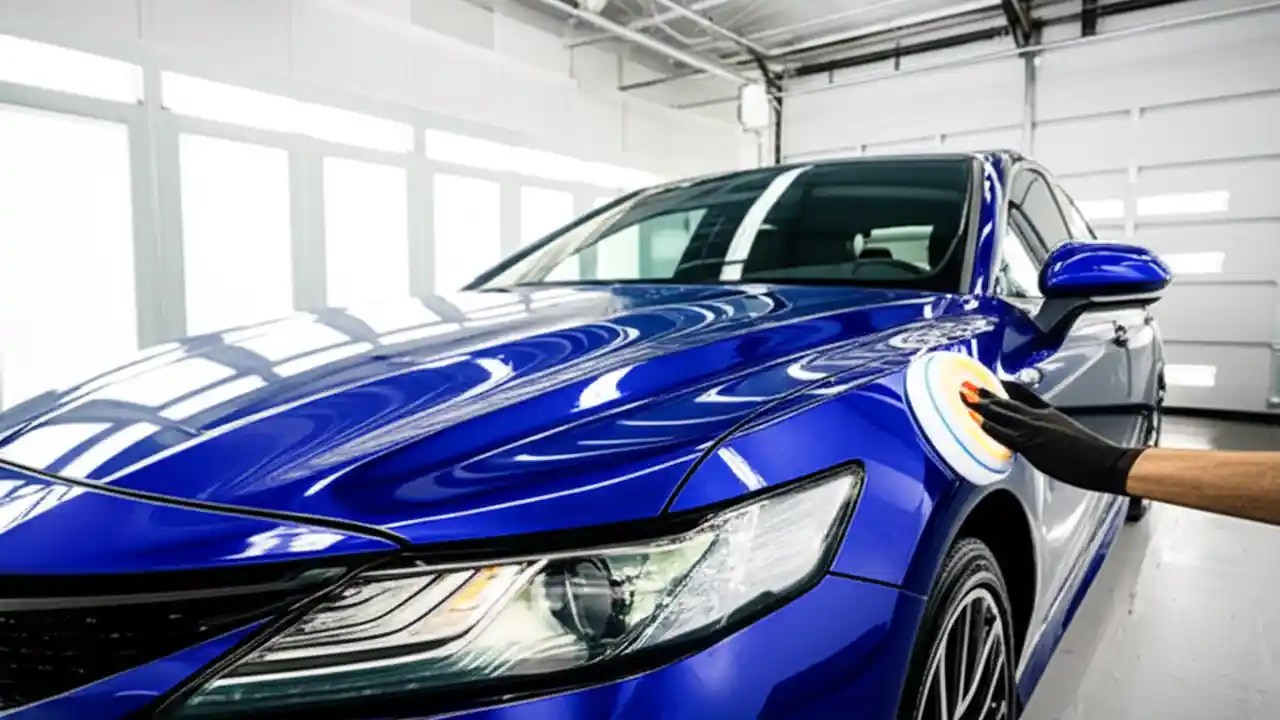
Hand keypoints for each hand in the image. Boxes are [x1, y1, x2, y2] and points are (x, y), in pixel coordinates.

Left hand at [961, 381, 1142, 494]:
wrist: (1104, 461)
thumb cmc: (1093, 455)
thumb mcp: (1072, 436)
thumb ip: (1056, 434)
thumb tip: (1047, 442)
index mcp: (1050, 414)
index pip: (1025, 395)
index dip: (1007, 388)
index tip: (995, 382)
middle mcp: (1040, 418)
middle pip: (1008, 401)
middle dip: (986, 393)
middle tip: (969, 386)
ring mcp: (1034, 429)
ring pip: (1001, 413)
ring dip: (980, 404)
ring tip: (964, 396)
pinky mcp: (1030, 443)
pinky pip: (1003, 432)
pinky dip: (987, 424)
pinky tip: (975, 420)